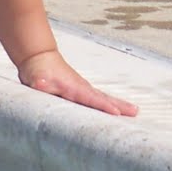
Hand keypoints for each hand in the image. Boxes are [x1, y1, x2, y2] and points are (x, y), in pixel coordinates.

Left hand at [17, 49, 137, 116]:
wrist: (39, 57)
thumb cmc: (38, 70)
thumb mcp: (36, 78)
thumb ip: (39, 83)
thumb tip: (40, 84)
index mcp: (73, 88)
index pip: (91, 99)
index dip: (103, 106)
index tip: (116, 113)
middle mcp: (82, 87)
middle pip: (103, 98)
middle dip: (119, 105)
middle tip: (135, 112)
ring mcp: (83, 88)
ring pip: (104, 97)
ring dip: (119, 104)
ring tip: (135, 111)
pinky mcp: (81, 91)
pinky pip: (98, 99)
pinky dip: (110, 103)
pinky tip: (117, 109)